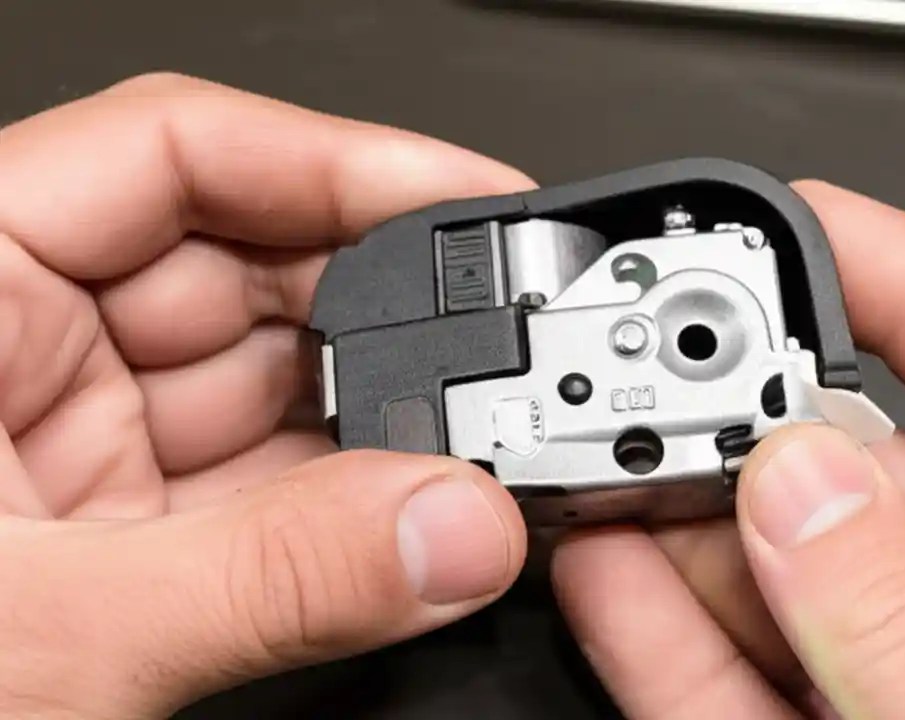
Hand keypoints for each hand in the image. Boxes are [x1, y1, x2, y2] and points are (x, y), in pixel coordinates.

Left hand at [0, 74, 530, 717]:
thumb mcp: (36, 640)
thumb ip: (263, 579)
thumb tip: (450, 531)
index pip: (173, 156)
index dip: (338, 160)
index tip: (464, 201)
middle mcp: (16, 349)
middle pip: (246, 271)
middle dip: (385, 316)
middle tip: (498, 358)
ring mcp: (73, 443)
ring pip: (273, 385)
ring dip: (385, 421)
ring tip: (472, 450)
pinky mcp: (117, 532)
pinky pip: (268, 483)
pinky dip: (353, 500)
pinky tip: (414, 510)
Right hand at [551, 181, 904, 717]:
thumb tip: (803, 483)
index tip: (814, 230)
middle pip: (888, 491)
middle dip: (764, 420)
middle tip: (663, 369)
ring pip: (795, 593)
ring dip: (688, 525)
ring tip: (604, 464)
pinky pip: (740, 694)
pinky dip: (665, 635)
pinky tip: (609, 573)